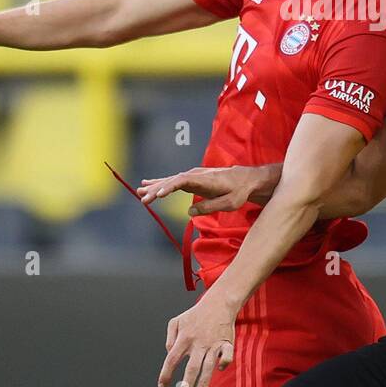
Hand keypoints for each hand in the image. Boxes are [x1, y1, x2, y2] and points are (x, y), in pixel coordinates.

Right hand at [138, 165, 270, 215]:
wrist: (246, 179)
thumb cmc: (239, 192)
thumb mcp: (229, 203)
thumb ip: (210, 207)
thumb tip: (190, 212)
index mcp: (205, 179)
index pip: (183, 180)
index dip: (169, 186)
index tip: (157, 194)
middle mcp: (197, 174)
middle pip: (173, 180)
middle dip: (157, 189)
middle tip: (142, 199)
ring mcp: (193, 175)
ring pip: (171, 179)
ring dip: (155, 186)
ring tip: (138, 192)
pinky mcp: (192, 179)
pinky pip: (173, 181)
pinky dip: (160, 183)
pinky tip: (148, 184)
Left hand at [159, 292, 236, 386]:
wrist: (218, 303)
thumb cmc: (196, 314)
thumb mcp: (176, 321)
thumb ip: (169, 338)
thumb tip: (169, 353)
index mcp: (184, 338)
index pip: (172, 359)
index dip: (166, 373)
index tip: (163, 385)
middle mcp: (198, 342)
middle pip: (191, 367)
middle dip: (186, 384)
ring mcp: (213, 343)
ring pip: (208, 366)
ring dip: (203, 382)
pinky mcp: (226, 342)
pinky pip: (227, 355)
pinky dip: (224, 363)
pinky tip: (220, 368)